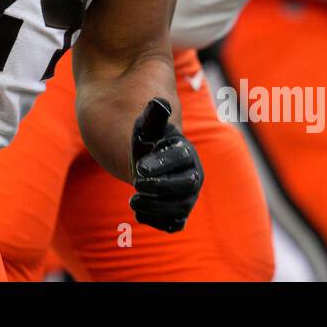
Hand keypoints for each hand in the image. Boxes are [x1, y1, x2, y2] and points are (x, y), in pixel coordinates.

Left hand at [129, 97, 203, 232]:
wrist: (148, 165)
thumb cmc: (149, 143)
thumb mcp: (147, 129)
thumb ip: (153, 117)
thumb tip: (160, 102)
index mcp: (187, 153)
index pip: (180, 159)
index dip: (160, 164)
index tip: (139, 167)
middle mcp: (193, 177)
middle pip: (184, 187)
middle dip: (159, 187)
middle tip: (136, 184)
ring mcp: (187, 198)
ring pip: (179, 209)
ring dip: (155, 207)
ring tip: (133, 200)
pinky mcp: (179, 215)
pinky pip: (173, 224)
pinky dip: (157, 221)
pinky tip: (139, 212)